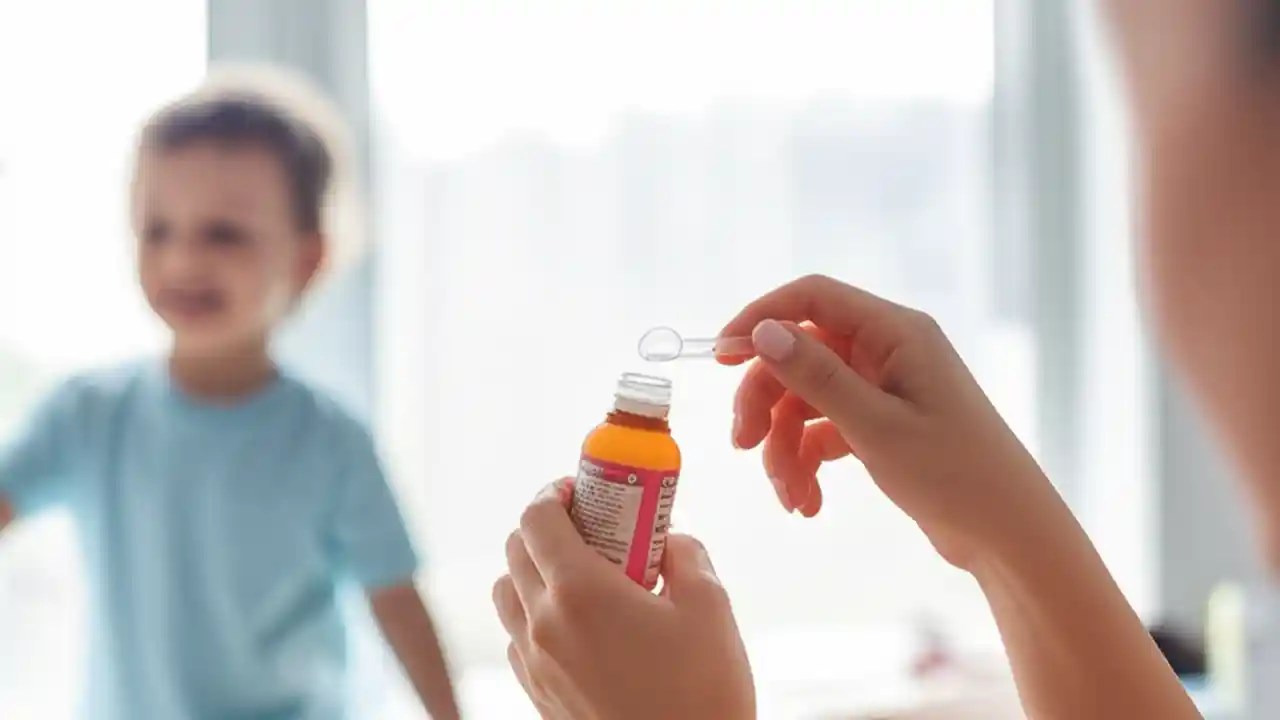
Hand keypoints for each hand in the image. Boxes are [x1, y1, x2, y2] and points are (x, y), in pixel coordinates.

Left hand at [492, 481, 754, 719]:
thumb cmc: (702, 694)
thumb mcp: (711, 606)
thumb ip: (685, 555)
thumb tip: (669, 540)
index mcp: (580, 592)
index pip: (537, 517)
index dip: (555, 492)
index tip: (583, 490)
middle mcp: (544, 624)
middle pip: (516, 549)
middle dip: (548, 525)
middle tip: (592, 526)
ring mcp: (535, 663)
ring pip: (508, 593)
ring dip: (535, 570)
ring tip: (585, 576)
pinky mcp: (537, 695)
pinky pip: (518, 636)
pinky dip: (537, 615)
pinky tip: (584, 625)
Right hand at [722, 274, 1067, 569]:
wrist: (1008, 535)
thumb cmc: (955, 474)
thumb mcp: (875, 426)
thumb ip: (816, 376)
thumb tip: (763, 330)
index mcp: (895, 333)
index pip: (812, 299)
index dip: (761, 319)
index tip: (720, 357)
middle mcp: (888, 351)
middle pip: (800, 355)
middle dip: (766, 401)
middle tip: (741, 445)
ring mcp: (885, 389)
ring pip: (806, 400)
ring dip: (785, 447)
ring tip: (790, 497)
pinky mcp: (883, 425)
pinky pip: (825, 430)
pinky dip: (808, 463)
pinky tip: (809, 503)